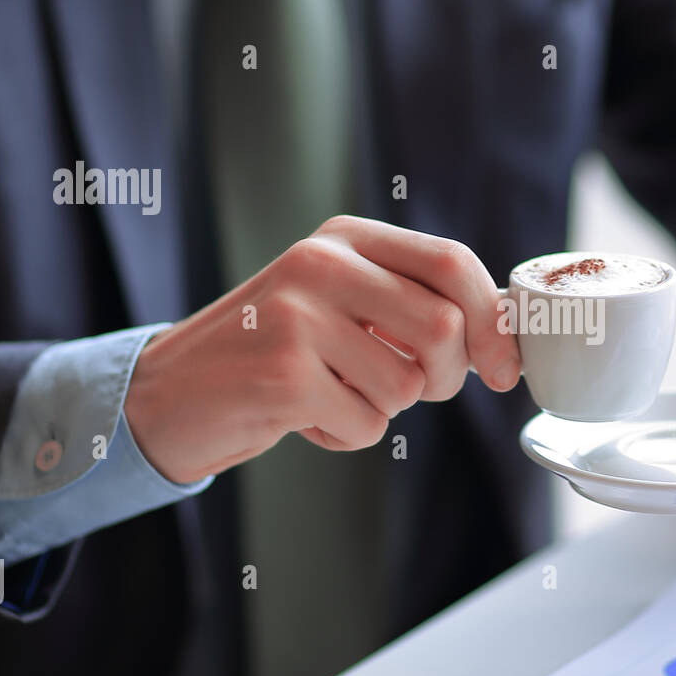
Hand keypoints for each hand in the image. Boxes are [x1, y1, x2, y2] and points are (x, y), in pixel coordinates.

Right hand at [123, 216, 520, 482]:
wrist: (171, 393)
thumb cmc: (274, 353)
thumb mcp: (341, 304)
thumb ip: (411, 304)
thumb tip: (504, 340)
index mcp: (345, 239)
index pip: (452, 262)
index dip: (494, 320)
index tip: (504, 367)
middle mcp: (320, 263)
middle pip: (443, 326)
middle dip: (447, 377)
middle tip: (414, 388)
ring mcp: (298, 315)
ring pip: (408, 386)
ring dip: (383, 410)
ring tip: (332, 394)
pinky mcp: (282, 373)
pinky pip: (366, 425)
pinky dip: (347, 436)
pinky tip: (305, 417)